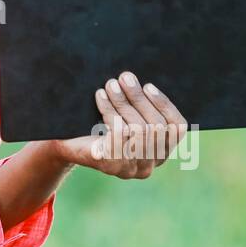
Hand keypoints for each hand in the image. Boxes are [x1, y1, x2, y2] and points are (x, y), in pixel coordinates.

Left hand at [50, 71, 188, 178]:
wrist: (68, 144)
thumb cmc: (99, 126)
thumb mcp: (125, 115)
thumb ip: (141, 104)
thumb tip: (145, 81)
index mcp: (162, 152)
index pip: (177, 128)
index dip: (165, 104)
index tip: (148, 85)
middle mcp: (151, 164)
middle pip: (155, 127)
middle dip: (139, 98)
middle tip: (124, 78)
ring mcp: (132, 169)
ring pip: (138, 130)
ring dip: (123, 102)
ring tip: (111, 85)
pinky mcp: (111, 166)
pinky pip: (119, 137)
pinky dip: (110, 112)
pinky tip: (101, 97)